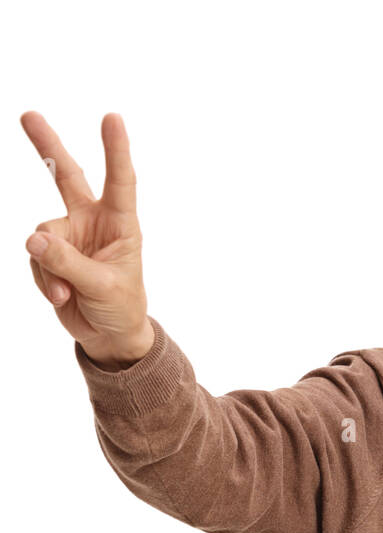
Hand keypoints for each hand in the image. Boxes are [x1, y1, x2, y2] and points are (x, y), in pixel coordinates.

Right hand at [21, 111, 152, 365]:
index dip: (115, 149)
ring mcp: (69, 236)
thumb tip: (34, 239)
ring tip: (69, 293)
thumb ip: (69, 263)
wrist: (109, 334)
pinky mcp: (50, 254)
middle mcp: (93, 222)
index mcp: (121, 224)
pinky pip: (35, 259)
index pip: (119, 181)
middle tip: (27, 114)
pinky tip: (62, 297)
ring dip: (50, 268)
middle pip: (66, 176)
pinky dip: (44, 280)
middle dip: (46, 146)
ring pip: (41, 236)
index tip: (112, 117)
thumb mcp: (103, 287)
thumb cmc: (121, 307)